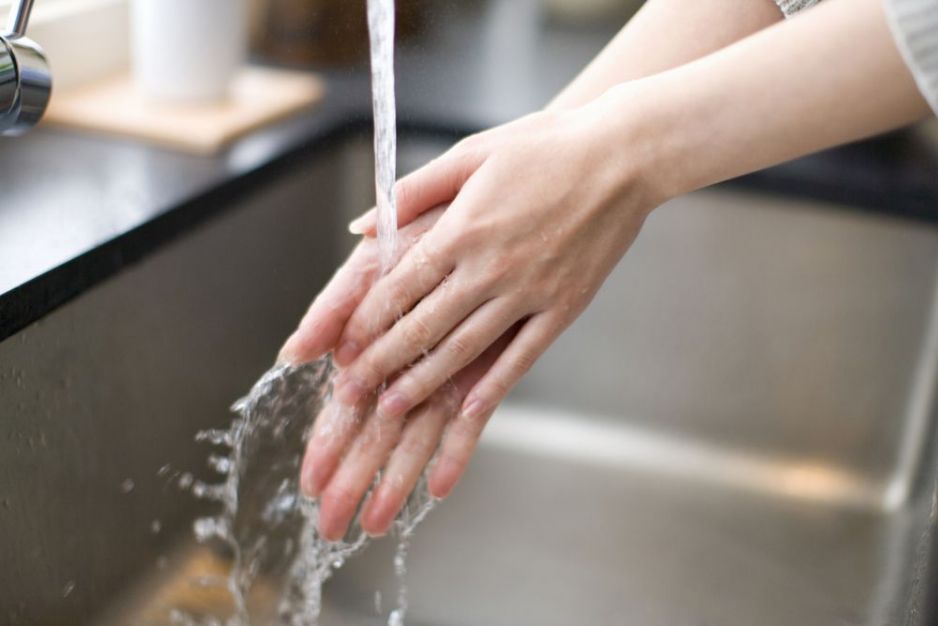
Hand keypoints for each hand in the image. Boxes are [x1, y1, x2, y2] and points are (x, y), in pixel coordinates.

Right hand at [279, 206, 513, 538]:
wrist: (495, 203)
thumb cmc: (430, 226)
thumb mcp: (375, 259)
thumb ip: (339, 304)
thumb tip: (294, 353)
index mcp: (379, 339)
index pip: (346, 402)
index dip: (327, 442)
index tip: (309, 481)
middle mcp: (412, 360)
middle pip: (376, 432)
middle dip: (353, 479)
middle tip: (329, 526)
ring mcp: (449, 367)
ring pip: (417, 434)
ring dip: (395, 479)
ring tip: (374, 525)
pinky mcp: (488, 364)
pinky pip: (473, 418)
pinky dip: (456, 453)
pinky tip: (439, 491)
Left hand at [328, 101, 659, 431]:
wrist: (623, 156)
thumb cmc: (546, 146)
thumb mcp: (473, 152)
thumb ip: (415, 190)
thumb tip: (365, 224)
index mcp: (462, 229)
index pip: (399, 287)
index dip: (365, 322)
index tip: (340, 348)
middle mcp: (489, 268)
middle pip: (423, 325)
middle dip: (381, 362)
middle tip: (351, 392)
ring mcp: (528, 292)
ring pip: (465, 348)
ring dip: (424, 381)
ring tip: (392, 408)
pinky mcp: (564, 307)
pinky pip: (523, 355)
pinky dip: (493, 385)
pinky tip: (468, 408)